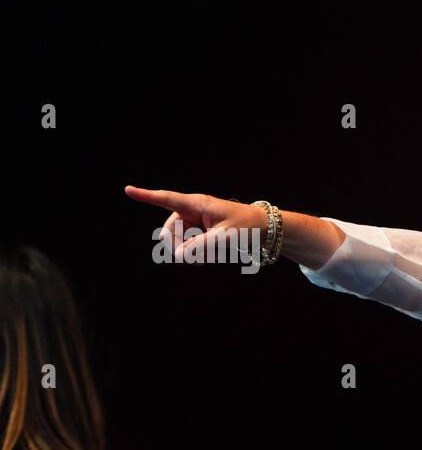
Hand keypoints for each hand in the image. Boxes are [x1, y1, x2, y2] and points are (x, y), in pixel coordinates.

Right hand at [124, 186, 266, 263]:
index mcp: (197, 204)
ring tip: (206, 259)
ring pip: (180, 239)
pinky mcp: (203, 231)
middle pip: (171, 228)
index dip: (147, 196)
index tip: (128, 190)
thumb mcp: (225, 237)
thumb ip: (200, 246)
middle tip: (193, 259)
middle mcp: (194, 210)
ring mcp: (198, 221)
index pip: (167, 199)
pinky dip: (195, 253)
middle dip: (178, 245)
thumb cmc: (247, 226)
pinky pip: (190, 244)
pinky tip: (207, 258)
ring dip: (188, 252)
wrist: (266, 228)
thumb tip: (178, 256)